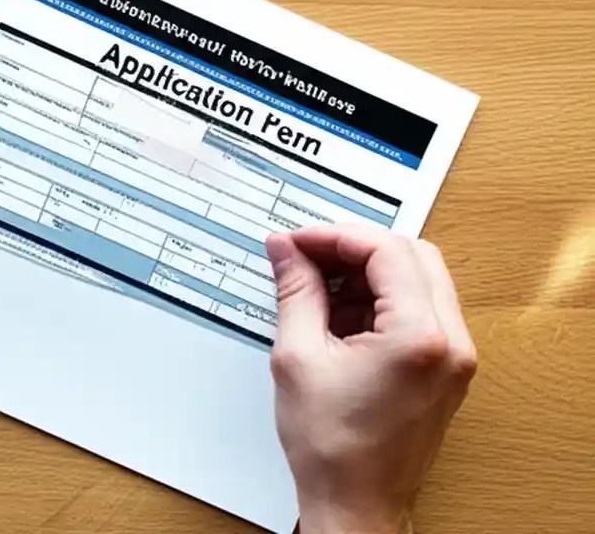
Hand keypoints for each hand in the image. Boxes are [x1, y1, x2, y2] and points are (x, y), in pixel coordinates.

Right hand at [265, 225, 476, 533]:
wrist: (356, 503)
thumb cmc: (332, 449)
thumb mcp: (298, 357)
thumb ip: (296, 292)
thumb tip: (286, 250)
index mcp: (419, 338)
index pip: (386, 251)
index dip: (334, 237)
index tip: (297, 243)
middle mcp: (451, 342)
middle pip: (411, 254)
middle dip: (354, 247)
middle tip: (307, 256)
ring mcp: (455, 355)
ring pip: (419, 277)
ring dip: (368, 272)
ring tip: (318, 289)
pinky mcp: (446, 366)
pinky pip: (420, 308)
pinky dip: (380, 298)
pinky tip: (339, 314)